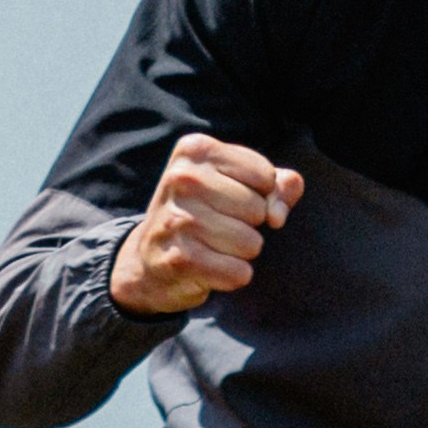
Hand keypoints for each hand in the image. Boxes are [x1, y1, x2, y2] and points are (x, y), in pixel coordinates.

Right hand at [108, 136, 301, 316]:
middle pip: (258, 210)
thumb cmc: (203, 215)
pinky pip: (239, 273)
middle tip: (217, 227)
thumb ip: (278, 186)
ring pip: (251, 243)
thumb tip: (278, 214)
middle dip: (249, 225)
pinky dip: (232, 277)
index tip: (231, 200)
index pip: (265, 175)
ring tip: (211, 247)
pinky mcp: (181, 260)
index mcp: (196, 150)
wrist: (149, 259)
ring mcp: (179, 219)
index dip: (261, 195)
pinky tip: (208, 269)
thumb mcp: (236, 185)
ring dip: (240, 253)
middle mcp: (183, 179)